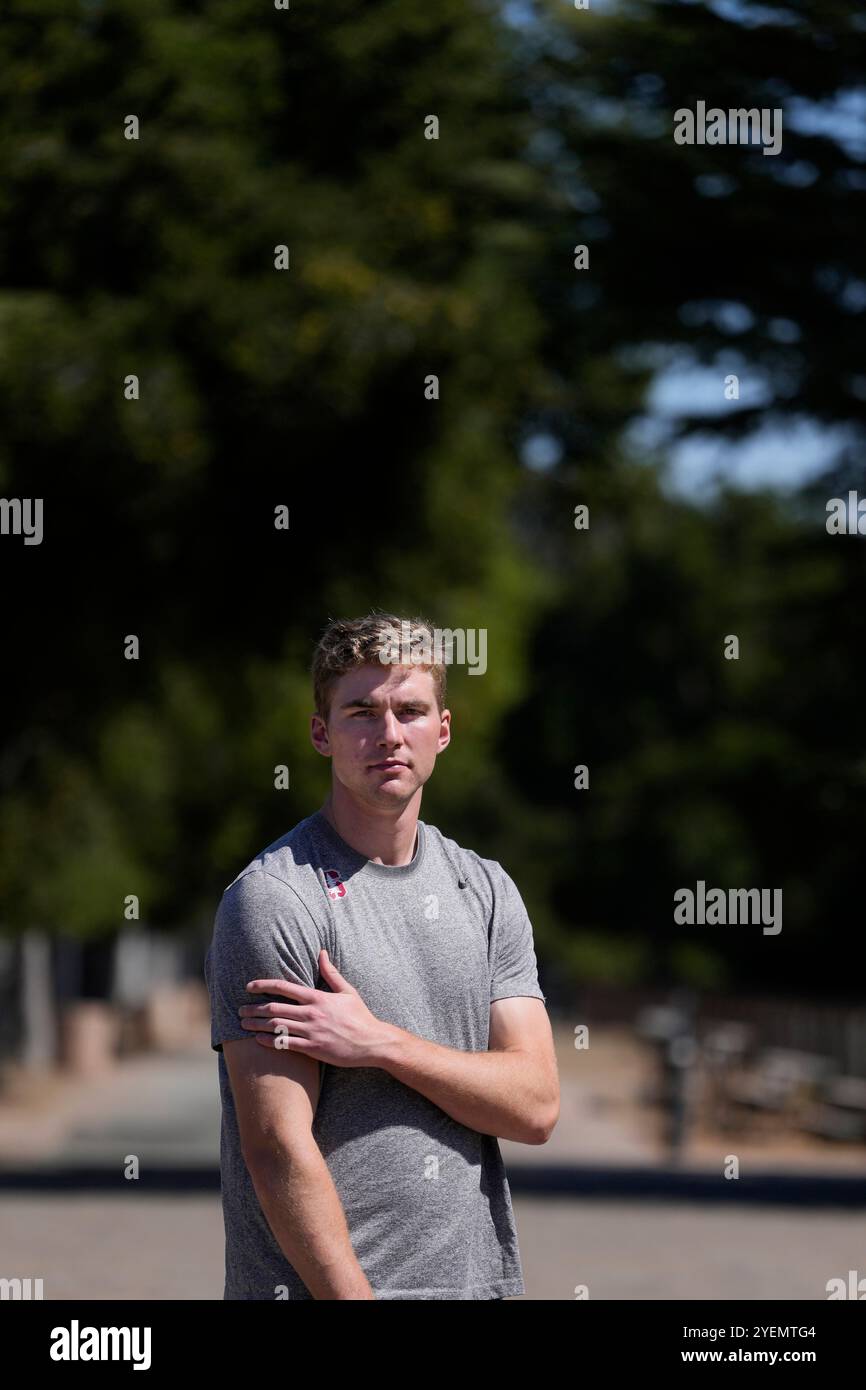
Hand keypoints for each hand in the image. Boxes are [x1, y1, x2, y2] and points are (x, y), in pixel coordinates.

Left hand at [238, 950, 390, 1067]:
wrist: (372, 1043)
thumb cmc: (360, 1016)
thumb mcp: (347, 991)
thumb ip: (331, 972)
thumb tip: (321, 952)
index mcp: (318, 997)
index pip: (284, 987)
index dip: (263, 985)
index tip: (249, 986)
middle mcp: (312, 1013)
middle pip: (274, 1008)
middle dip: (254, 1008)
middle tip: (240, 1009)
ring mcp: (311, 1032)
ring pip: (276, 1026)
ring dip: (257, 1024)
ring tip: (243, 1023)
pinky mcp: (313, 1049)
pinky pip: (285, 1044)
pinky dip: (269, 1041)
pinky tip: (258, 1039)